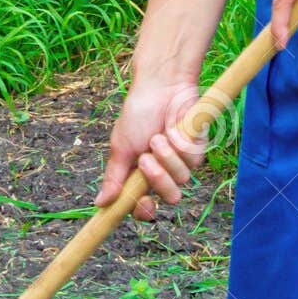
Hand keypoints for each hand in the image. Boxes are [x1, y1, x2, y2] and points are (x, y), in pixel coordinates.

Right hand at [96, 77, 206, 221]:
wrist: (160, 88)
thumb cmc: (138, 115)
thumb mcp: (121, 147)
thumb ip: (114, 177)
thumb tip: (100, 203)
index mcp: (141, 176)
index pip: (146, 206)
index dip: (146, 211)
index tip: (144, 204)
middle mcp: (163, 173)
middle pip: (171, 196)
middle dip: (158, 178)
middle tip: (146, 157)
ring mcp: (182, 161)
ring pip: (183, 178)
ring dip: (167, 156)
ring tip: (159, 136)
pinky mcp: (197, 148)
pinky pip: (193, 158)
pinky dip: (180, 143)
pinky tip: (174, 127)